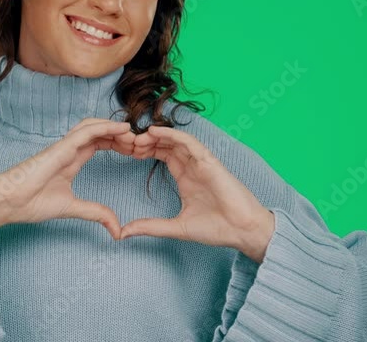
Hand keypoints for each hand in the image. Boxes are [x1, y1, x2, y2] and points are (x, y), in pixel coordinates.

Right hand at [0, 118, 134, 240]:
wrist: (8, 202)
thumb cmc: (30, 203)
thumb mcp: (72, 209)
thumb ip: (96, 213)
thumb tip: (117, 229)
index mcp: (71, 160)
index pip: (99, 144)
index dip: (118, 143)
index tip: (135, 150)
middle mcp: (69, 149)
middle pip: (100, 133)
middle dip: (121, 135)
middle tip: (141, 142)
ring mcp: (64, 146)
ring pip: (94, 127)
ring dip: (116, 128)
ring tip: (135, 134)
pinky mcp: (60, 147)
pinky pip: (86, 132)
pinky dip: (105, 127)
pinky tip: (122, 129)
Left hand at [119, 125, 275, 263]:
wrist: (242, 232)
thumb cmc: (216, 229)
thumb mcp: (176, 227)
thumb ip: (150, 227)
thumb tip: (123, 233)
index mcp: (186, 178)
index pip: (163, 156)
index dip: (146, 151)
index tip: (128, 152)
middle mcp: (193, 167)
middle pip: (167, 146)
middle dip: (148, 142)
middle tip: (129, 142)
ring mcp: (202, 163)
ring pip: (177, 141)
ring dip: (158, 137)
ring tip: (139, 136)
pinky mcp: (211, 163)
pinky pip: (191, 144)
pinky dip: (174, 136)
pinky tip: (157, 133)